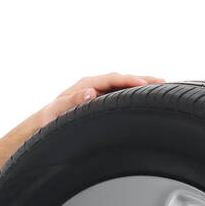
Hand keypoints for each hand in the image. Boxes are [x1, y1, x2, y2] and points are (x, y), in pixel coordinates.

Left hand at [34, 72, 165, 128]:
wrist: (41, 126)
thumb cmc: (48, 120)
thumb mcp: (56, 111)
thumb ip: (72, 102)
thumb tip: (90, 93)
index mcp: (86, 85)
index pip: (113, 79)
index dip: (130, 81)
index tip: (145, 84)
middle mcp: (93, 86)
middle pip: (122, 80)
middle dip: (142, 80)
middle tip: (163, 82)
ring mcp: (98, 93)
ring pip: (123, 87)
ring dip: (141, 86)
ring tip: (162, 87)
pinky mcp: (99, 102)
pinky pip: (120, 96)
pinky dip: (133, 95)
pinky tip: (145, 99)